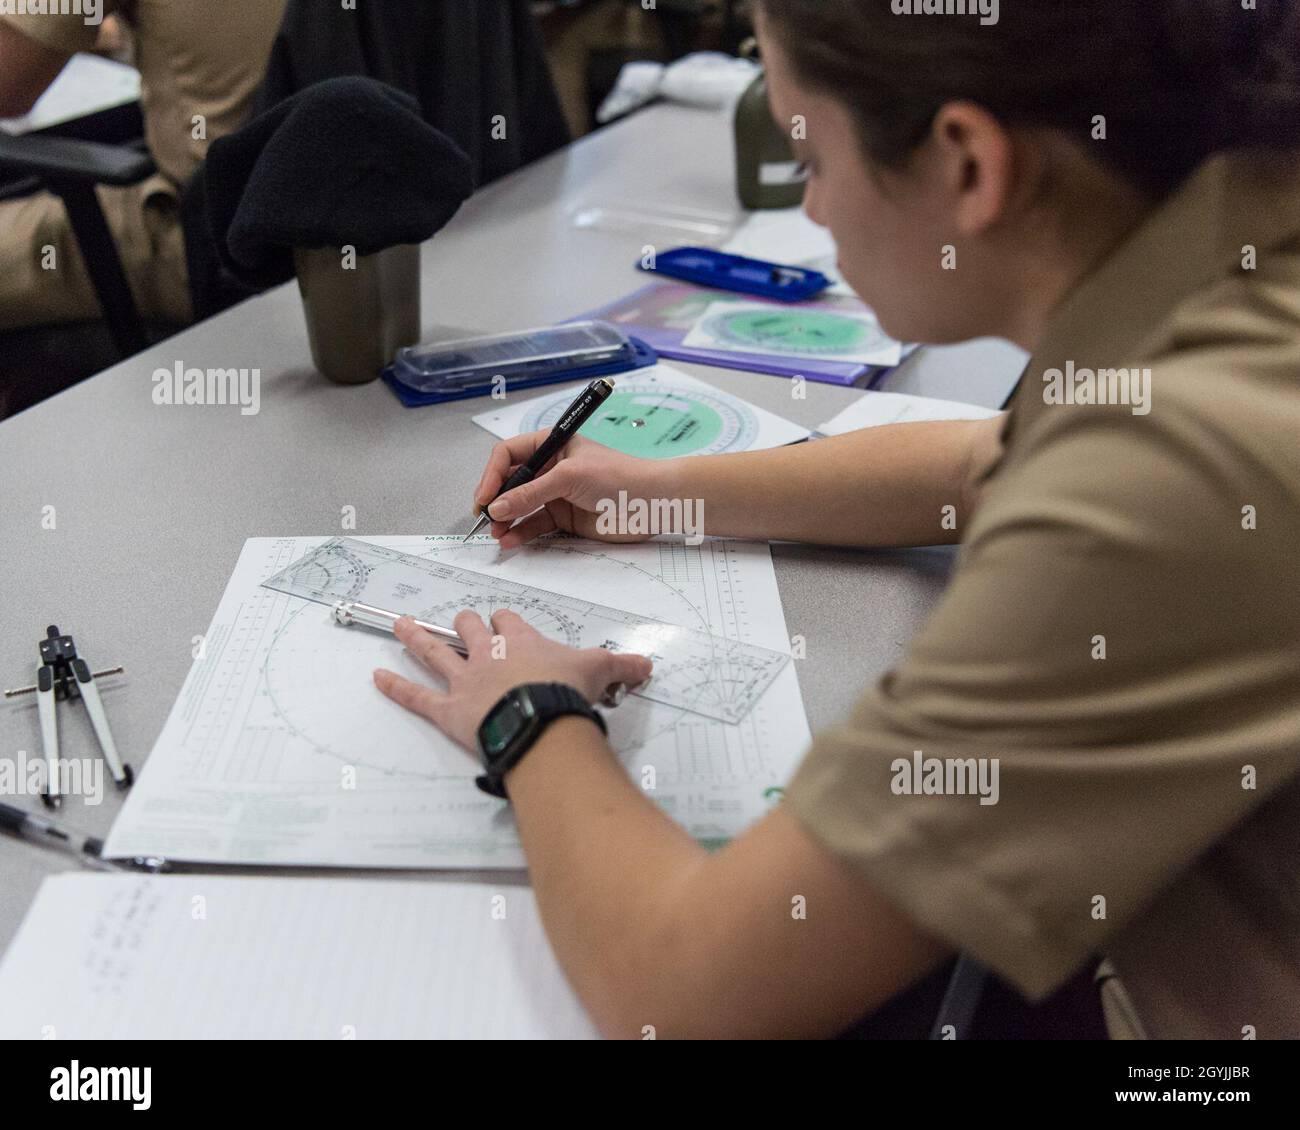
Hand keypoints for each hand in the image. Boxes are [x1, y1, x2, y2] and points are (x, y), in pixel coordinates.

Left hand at [373, 611, 652, 751]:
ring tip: (399, 624)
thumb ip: (623, 666)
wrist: (542, 718)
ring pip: (434, 653)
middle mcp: (488, 654)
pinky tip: (376, 677)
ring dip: (415, 637)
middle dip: (465, 624)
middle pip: (470, 629)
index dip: (505, 621)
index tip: (504, 621)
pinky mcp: (448, 711)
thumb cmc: (567, 691)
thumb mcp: (602, 671)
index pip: (509, 620)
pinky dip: (395, 688)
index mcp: (522, 641)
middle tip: (461, 621)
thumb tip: (648, 663)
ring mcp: (465, 681)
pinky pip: (416, 698)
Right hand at [473, 432, 673, 548]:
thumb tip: (497, 507)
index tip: (483, 498)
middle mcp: (550, 468)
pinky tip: (512, 541)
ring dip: (506, 521)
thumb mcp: (569, 477)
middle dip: (496, 501)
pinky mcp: (564, 518)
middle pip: (510, 483)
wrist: (651, 503)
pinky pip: (535, 526)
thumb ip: (531, 493)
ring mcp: (556, 494)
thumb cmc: (618, 476)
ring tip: (497, 535)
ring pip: (520, 507)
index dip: (492, 475)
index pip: (508, 455)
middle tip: (486, 519)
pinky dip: (521, 534)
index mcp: (551, 445)